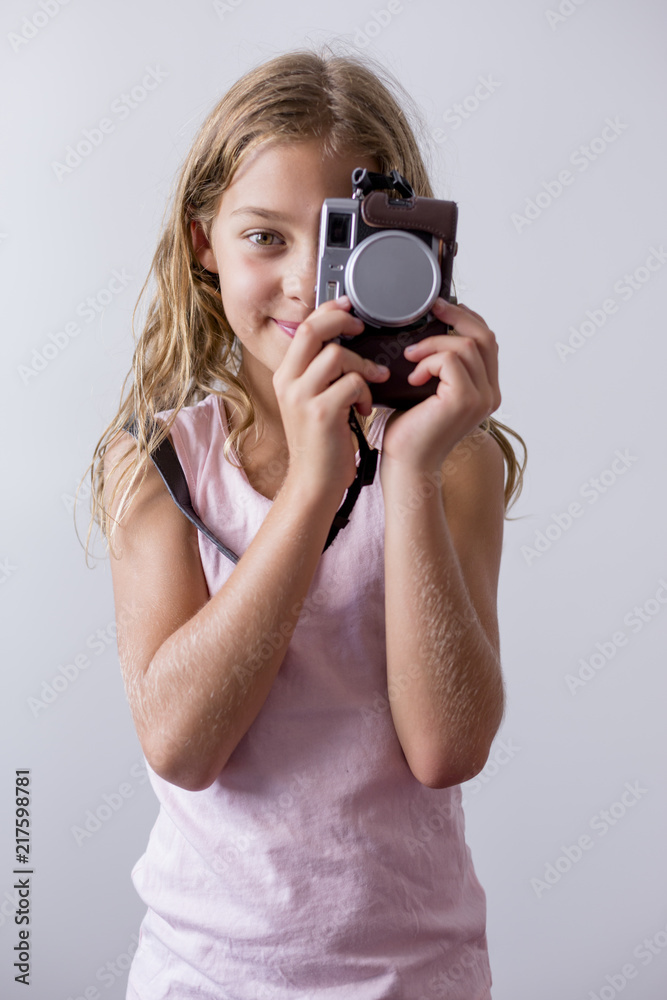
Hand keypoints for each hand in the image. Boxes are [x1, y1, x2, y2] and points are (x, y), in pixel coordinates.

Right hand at [272, 296, 390, 505]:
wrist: (315, 482)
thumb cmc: (321, 444)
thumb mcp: (312, 402)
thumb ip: (321, 374)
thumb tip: (344, 344)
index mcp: (284, 376)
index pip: (303, 328)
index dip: (327, 311)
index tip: (348, 306)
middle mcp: (288, 383)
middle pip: (312, 330)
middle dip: (342, 320)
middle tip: (362, 327)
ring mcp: (302, 397)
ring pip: (338, 355)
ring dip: (363, 366)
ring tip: (371, 382)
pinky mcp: (322, 413)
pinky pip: (353, 383)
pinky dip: (366, 392)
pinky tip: (365, 407)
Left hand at [381, 298, 500, 472]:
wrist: (406, 463)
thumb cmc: (411, 432)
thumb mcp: (427, 390)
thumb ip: (438, 366)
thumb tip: (426, 332)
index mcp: (485, 391)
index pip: (487, 342)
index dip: (467, 319)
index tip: (442, 309)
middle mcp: (490, 395)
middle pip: (484, 337)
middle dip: (457, 317)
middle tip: (431, 310)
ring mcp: (481, 398)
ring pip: (466, 345)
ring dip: (432, 345)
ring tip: (410, 359)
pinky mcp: (465, 399)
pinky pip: (451, 359)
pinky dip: (427, 362)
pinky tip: (414, 379)